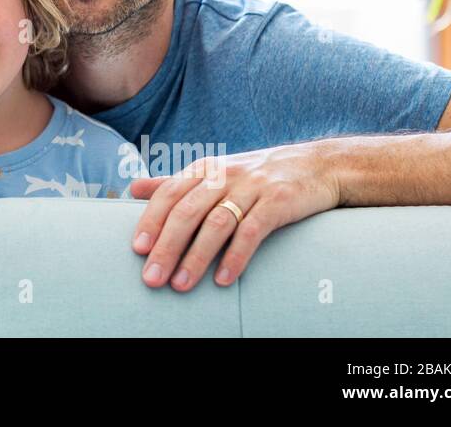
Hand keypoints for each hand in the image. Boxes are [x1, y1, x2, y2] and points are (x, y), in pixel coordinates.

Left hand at [128, 142, 340, 291]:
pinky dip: (236, 256)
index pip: (169, 194)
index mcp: (204, 170)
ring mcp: (252, 188)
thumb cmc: (255, 175)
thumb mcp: (213, 173)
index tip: (137, 250)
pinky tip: (224, 279)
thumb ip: (174, 183)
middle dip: (167, 246)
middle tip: (152, 277)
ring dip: (196, 257)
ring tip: (181, 284)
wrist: (317, 165)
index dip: (151, 221)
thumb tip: (133, 188)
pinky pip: (252, 231)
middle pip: (187, 212)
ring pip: (216, 223)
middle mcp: (223, 176)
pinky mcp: (278, 202)